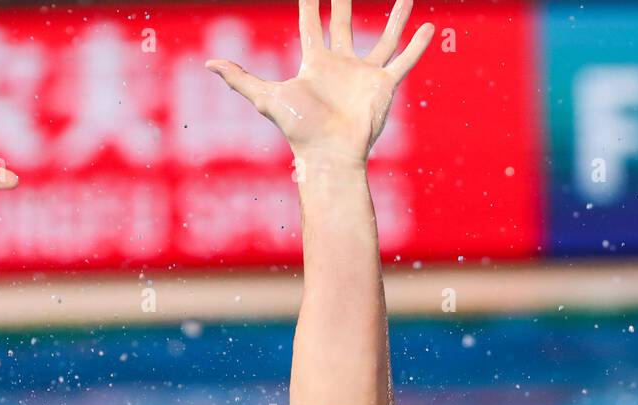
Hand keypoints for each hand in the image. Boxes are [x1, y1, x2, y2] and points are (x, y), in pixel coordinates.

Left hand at [207, 0, 432, 166]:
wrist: (330, 156)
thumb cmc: (299, 130)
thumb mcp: (266, 98)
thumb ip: (240, 79)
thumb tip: (207, 63)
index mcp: (315, 62)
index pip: (312, 21)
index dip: (312, 0)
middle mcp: (342, 64)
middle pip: (344, 21)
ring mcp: (365, 74)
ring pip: (383, 36)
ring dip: (395, 16)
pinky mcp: (385, 85)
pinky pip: (404, 60)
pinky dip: (418, 46)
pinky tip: (430, 26)